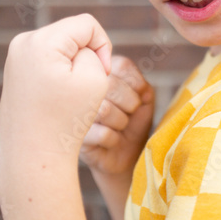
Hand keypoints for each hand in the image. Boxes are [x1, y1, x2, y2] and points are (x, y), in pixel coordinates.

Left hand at [0, 13, 112, 160]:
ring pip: (60, 47)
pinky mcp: (15, 72)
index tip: (101, 76)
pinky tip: (58, 100)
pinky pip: (48, 61)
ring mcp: (15, 57)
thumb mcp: (95, 77)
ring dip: (73, 66)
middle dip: (86, 56)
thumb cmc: (66, 120)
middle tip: (86, 88)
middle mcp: (23, 42)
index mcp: (41, 40)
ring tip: (70, 96)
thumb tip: (75, 48)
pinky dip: (59, 75)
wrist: (31, 156)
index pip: (87, 25)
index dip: (103, 47)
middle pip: (71, 33)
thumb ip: (92, 49)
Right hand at [79, 55, 155, 176]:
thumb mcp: (144, 99)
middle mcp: (84, 86)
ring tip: (118, 126)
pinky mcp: (77, 135)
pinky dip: (114, 139)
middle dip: (131, 103)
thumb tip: (137, 89)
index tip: (136, 97)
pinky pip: (103, 134)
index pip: (122, 65)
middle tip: (129, 113)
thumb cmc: (133, 121)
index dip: (136, 85)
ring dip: (121, 122)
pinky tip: (109, 140)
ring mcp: (76, 110)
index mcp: (101, 70)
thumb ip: (141, 86)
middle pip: (111, 85)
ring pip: (105, 110)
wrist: (125, 154)